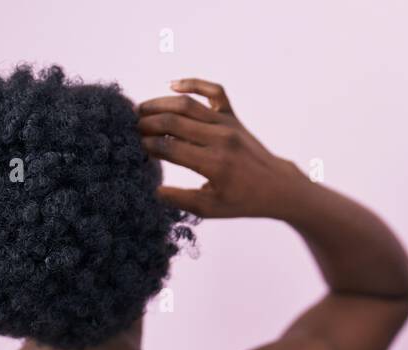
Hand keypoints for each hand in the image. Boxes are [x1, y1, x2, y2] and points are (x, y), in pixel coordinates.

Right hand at [137, 79, 306, 218]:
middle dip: (147, 123)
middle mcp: (220, 140)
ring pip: (187, 104)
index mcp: (213, 165)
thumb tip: (152, 191)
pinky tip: (173, 86)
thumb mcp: (209, 209)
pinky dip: (192, 83)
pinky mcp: (233, 116)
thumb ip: (179, 199)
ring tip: (140, 110)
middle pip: (174, 122)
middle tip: (130, 127)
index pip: (170, 148)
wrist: (277, 187)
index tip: (133, 147)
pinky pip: (213, 91)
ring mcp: (227, 124)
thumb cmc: (242, 202)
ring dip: (159, 104)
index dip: (147, 146)